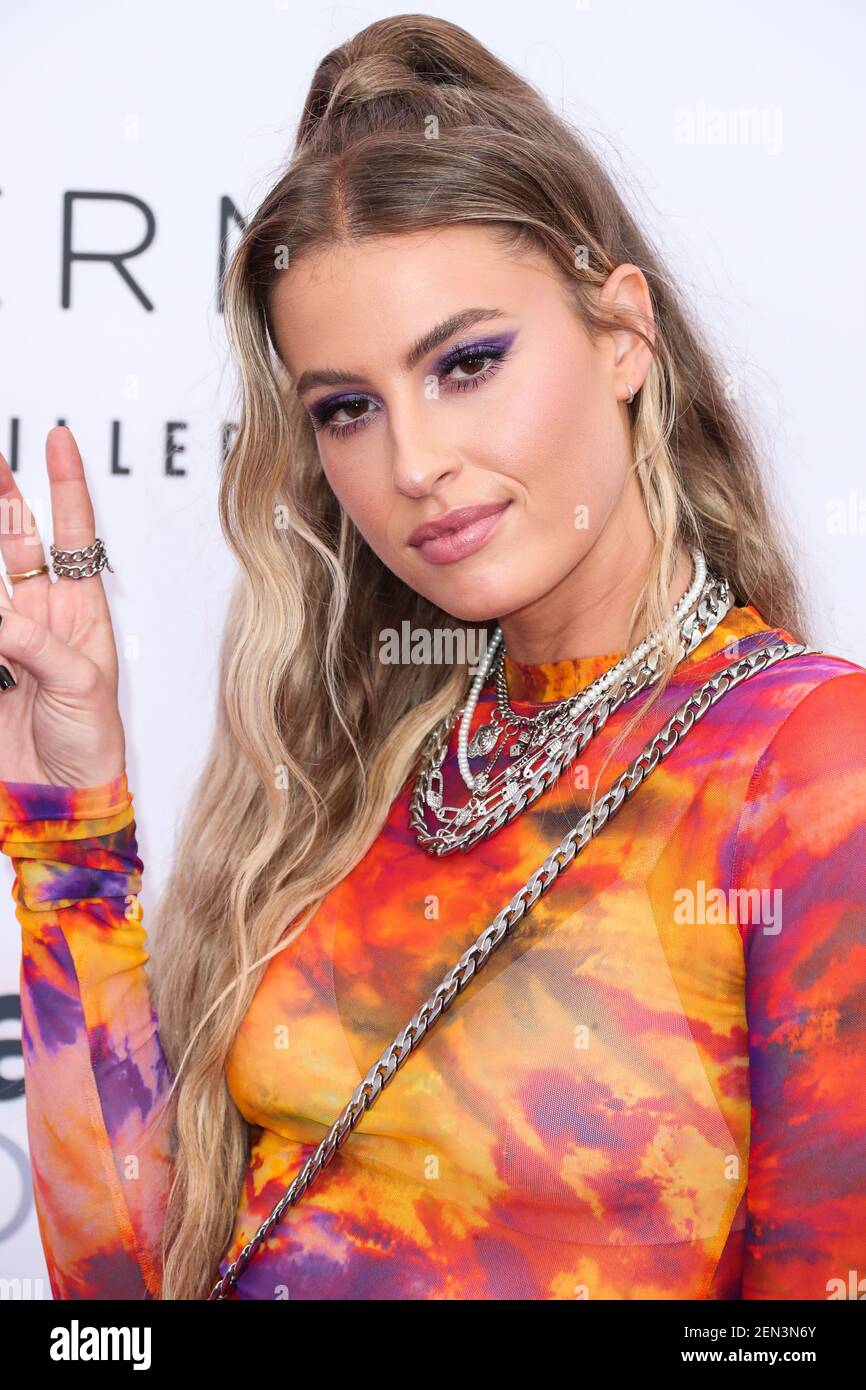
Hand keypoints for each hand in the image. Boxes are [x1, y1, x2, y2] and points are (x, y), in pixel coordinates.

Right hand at [0, 426, 126, 786]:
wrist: (61, 804)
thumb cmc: (92, 748)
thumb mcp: (82, 689)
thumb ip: (40, 648)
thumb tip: (1, 620)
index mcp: (80, 614)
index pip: (74, 535)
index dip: (67, 486)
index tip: (59, 439)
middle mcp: (39, 616)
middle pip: (13, 540)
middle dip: (0, 494)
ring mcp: (3, 639)